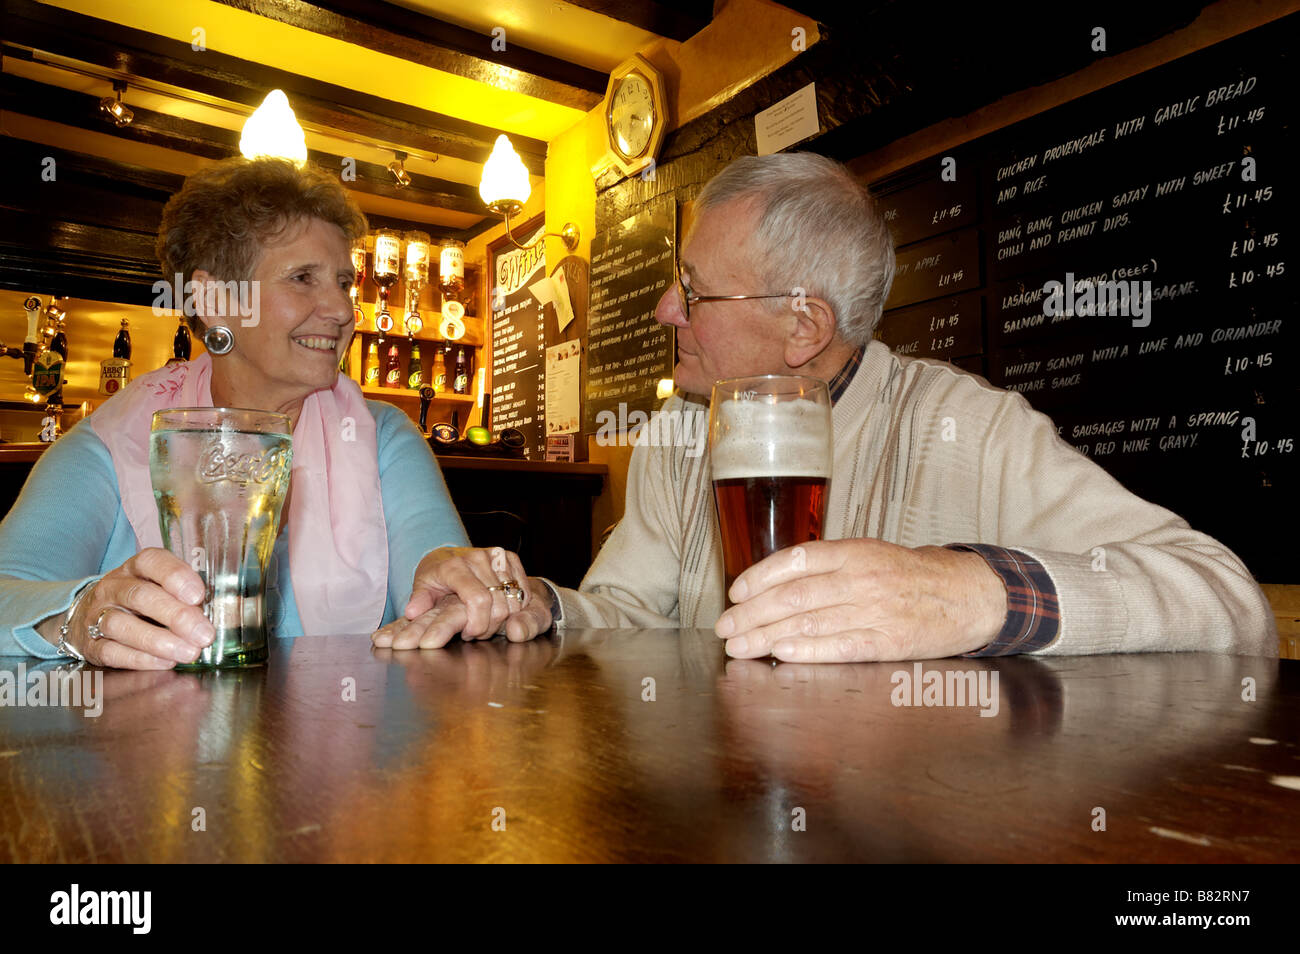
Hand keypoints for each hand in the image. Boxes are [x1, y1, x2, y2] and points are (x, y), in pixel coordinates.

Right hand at [59, 548, 214, 669]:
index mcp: (135, 568)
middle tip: (204, 634)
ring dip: (159, 641)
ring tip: (189, 652)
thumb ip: (186, 594)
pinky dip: (140, 659)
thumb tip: (222, 612)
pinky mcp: (90, 644)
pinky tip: (165, 662)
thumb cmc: (139, 600)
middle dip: (176, 616)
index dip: (175, 577)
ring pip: (122, 625)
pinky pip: (112, 651)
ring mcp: (97, 615)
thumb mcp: (159, 586)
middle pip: (140, 596)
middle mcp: (113, 588)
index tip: (198, 596)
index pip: (151, 561)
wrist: (86, 614)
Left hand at [371, 547, 552, 648]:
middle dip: (490, 625)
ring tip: (486, 622)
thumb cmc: (435, 576)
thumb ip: (418, 600)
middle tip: (476, 633)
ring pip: (513, 599)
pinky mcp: (510, 557)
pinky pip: (523, 589)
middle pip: (498, 603)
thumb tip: (412, 612)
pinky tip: (500, 611)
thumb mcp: (422, 588)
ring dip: (503, 618)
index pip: (478, 599)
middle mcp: (477, 557)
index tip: (469, 634)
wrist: (447, 554)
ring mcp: (496, 555)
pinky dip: (516, 606)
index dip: (479, 623)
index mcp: (454, 566)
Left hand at [714, 540, 1006, 661]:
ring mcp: (875, 610)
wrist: (966, 593)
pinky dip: (806, 651)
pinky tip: (781, 653)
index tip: (734, 593)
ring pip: (809, 623)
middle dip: (752, 614)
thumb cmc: (909, 575)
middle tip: (725, 628)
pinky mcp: (888, 642)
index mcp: (853, 552)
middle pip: (794, 596)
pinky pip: (840, 646)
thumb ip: (827, 566)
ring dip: (767, 637)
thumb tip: (774, 583)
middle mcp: (861, 578)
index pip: (795, 560)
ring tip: (740, 647)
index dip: (759, 577)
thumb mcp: (869, 554)